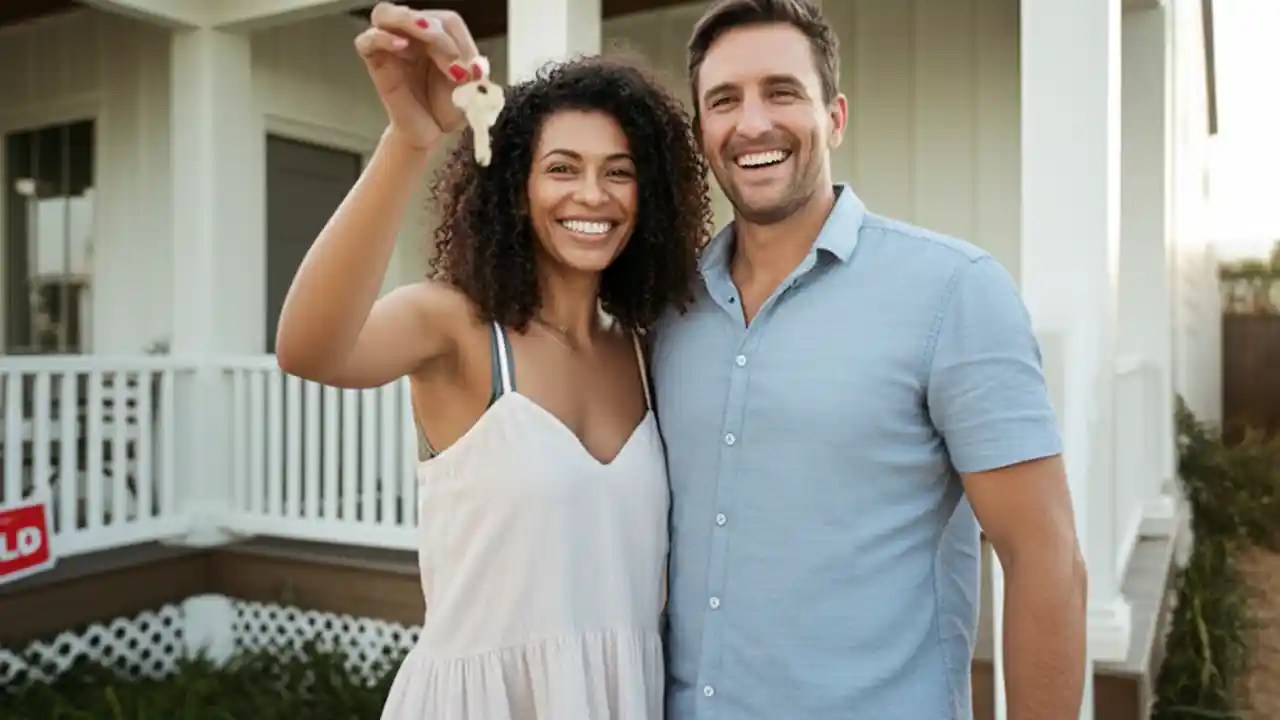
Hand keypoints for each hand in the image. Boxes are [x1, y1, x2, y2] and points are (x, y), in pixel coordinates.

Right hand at [354, 3, 486, 150]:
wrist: (431, 134)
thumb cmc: (447, 108)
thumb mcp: (469, 89)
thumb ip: (471, 72)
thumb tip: (474, 67)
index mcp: (440, 37)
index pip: (447, 21)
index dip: (460, 42)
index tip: (468, 73)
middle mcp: (414, 36)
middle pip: (421, 15)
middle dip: (440, 35)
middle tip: (453, 64)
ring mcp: (392, 46)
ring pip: (387, 14)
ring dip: (410, 22)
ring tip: (427, 40)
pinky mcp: (375, 62)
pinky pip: (367, 41)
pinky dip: (382, 37)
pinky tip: (400, 45)